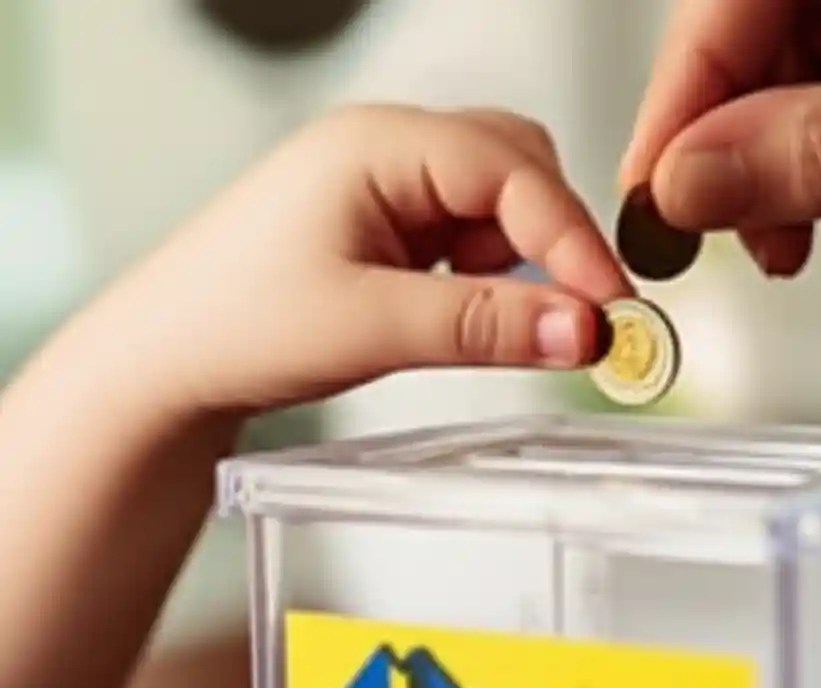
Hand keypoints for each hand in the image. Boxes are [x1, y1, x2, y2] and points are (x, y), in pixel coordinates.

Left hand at [0, 105, 631, 687]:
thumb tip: (585, 329)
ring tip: (493, 324)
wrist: (164, 363)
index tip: (609, 305)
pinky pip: (471, 235)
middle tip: (575, 317)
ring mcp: (389, 184)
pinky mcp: (390, 222)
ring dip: (519, 264)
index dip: (570, 237)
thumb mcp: (372, 326)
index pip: (510, 169)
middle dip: (551, 242)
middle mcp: (388, 149)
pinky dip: (490, 277)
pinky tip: (464, 314)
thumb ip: (487, 325)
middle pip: (518, 168)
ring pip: (500, 204)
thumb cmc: (232, 324)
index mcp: (376, 144)